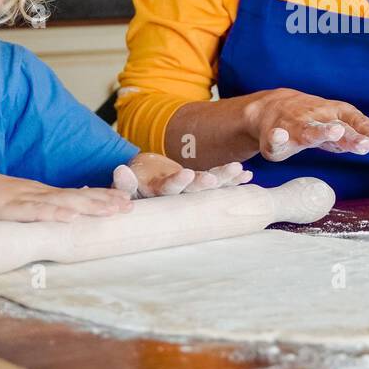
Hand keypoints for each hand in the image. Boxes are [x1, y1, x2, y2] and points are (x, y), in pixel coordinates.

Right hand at [0, 174, 133, 224]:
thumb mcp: (24, 203)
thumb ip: (45, 207)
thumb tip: (70, 213)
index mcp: (46, 194)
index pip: (80, 194)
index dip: (103, 197)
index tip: (126, 201)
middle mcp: (42, 193)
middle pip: (79, 196)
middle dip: (105, 201)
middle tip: (129, 206)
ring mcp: (28, 199)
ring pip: (63, 201)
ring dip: (88, 205)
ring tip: (110, 210)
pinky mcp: (12, 209)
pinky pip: (35, 212)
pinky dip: (54, 214)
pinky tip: (71, 217)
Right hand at [115, 151, 252, 196]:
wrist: (146, 182)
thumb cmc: (134, 183)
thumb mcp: (126, 183)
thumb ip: (123, 182)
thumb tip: (120, 172)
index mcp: (159, 197)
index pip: (168, 190)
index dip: (177, 183)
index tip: (187, 173)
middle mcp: (179, 199)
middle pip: (194, 191)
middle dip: (206, 183)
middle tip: (216, 177)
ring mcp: (193, 194)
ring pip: (210, 187)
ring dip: (225, 178)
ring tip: (238, 169)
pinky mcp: (203, 188)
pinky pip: (220, 183)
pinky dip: (233, 179)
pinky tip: (248, 175)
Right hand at [245, 89, 368, 161]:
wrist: (273, 108)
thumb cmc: (317, 122)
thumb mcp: (344, 128)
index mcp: (339, 116)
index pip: (360, 124)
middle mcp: (321, 118)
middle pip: (338, 128)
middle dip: (352, 137)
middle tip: (366, 145)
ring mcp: (297, 125)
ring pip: (310, 130)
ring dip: (322, 131)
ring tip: (334, 132)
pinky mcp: (276, 135)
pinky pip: (276, 137)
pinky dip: (278, 136)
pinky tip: (279, 137)